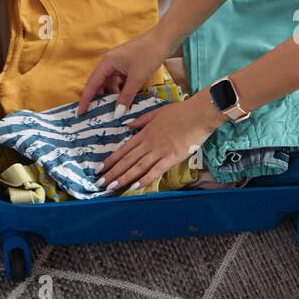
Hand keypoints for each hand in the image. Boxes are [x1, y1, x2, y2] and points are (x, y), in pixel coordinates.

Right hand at [78, 30, 168, 115]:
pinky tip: (127, 100)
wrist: (163, 40)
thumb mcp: (137, 78)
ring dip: (113, 96)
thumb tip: (117, 113)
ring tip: (116, 111)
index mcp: (107, 63)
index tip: (80, 113)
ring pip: (111, 84)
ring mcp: (118, 64)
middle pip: (100, 84)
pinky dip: (122, 91)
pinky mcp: (127, 65)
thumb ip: (126, 96)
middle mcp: (109, 63)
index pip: (92, 84)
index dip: (86, 99)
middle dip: (100, 100)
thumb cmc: (149, 55)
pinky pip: (120, 81)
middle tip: (99, 116)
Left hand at [97, 92, 223, 191]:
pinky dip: (145, 179)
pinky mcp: (172, 158)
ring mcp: (160, 151)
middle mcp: (149, 143)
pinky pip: (156, 170)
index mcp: (145, 133)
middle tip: (100, 183)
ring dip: (123, 177)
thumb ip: (141, 120)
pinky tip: (135, 186)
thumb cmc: (180, 111)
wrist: (198, 114)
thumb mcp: (157, 112)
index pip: (124, 149)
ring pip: (138, 167)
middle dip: (113, 172)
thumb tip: (127, 125)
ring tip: (111, 186)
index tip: (100, 168)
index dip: (111, 160)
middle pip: (127, 160)